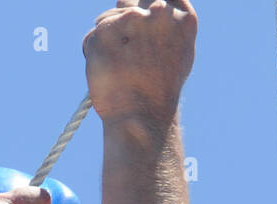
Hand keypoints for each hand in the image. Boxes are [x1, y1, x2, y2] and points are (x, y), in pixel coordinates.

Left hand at [83, 0, 196, 128]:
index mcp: (183, 18)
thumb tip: (154, 5)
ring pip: (109, 17)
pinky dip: (93, 51)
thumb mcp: (179, 52)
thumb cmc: (160, 91)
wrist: (142, 119)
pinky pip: (93, 34)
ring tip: (118, 67)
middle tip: (124, 53)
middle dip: (123, 23)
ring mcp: (132, 20)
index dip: (143, 9)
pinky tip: (106, 70)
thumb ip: (169, 24)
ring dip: (106, 38)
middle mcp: (160, 13)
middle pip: (130, 2)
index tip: (138, 27)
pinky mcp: (106, 32)